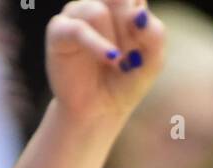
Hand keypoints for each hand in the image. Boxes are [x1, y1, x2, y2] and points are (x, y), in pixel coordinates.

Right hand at [46, 0, 164, 127]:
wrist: (100, 111)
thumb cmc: (125, 82)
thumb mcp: (152, 60)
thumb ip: (154, 33)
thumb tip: (139, 13)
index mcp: (120, 4)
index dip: (142, 24)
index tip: (142, 47)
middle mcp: (97, 2)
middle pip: (118, 0)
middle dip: (128, 31)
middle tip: (130, 56)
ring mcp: (76, 13)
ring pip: (98, 11)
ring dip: (113, 41)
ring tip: (117, 64)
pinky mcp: (58, 30)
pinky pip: (78, 28)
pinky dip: (96, 44)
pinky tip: (111, 59)